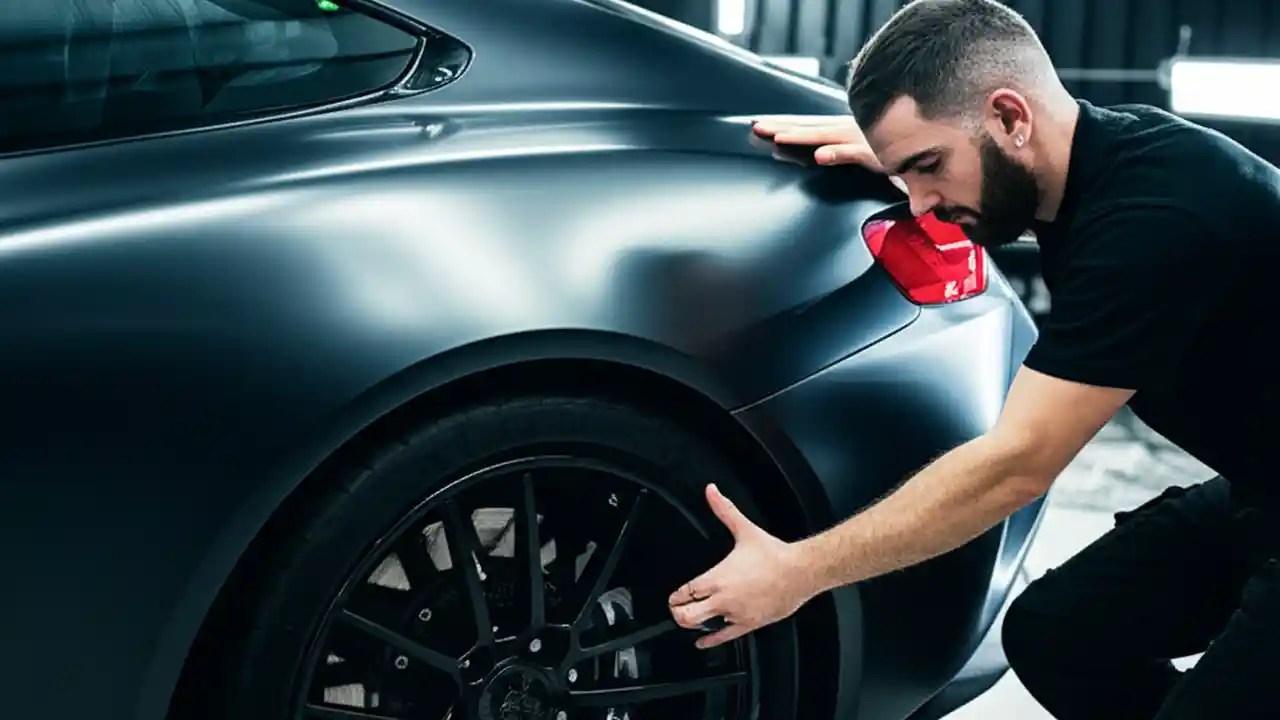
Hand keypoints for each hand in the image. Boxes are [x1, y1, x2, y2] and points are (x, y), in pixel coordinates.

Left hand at [668, 484, 816, 648]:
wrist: (800, 572)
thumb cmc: (773, 554)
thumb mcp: (744, 530)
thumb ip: (724, 510)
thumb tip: (712, 491)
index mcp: (717, 578)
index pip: (684, 592)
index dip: (675, 597)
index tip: (673, 597)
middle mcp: (723, 599)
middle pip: (687, 616)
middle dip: (678, 613)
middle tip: (677, 609)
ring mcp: (735, 613)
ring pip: (703, 627)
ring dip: (695, 624)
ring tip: (692, 618)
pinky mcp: (748, 624)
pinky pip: (724, 637)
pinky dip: (710, 640)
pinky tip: (703, 641)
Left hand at [752, 114, 883, 171]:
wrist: (920, 147)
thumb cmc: (887, 148)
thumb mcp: (856, 148)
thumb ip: (835, 150)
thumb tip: (814, 153)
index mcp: (839, 127)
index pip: (804, 124)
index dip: (781, 123)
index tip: (756, 123)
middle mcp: (845, 128)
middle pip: (807, 127)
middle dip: (781, 126)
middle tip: (756, 126)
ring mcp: (858, 138)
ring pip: (824, 136)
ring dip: (800, 136)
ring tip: (777, 138)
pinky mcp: (873, 152)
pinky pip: (852, 153)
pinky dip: (836, 153)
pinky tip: (820, 156)